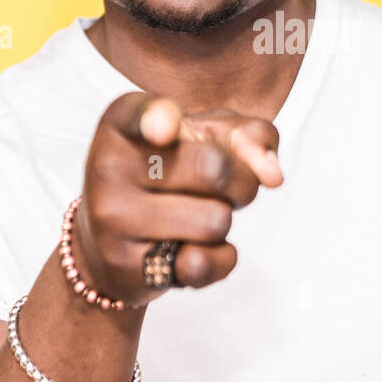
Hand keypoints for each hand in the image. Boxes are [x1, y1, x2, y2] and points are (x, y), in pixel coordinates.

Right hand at [72, 91, 282, 307]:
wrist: (109, 241)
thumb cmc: (168, 174)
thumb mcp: (204, 138)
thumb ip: (248, 136)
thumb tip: (273, 174)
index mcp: (122, 122)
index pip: (144, 115)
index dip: (160, 119)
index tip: (165, 127)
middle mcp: (107, 166)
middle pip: (215, 169)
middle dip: (241, 183)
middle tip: (224, 188)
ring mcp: (111, 219)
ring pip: (215, 221)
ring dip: (223, 222)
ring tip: (196, 218)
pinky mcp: (123, 266)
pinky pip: (204, 265)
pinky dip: (218, 259)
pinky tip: (192, 250)